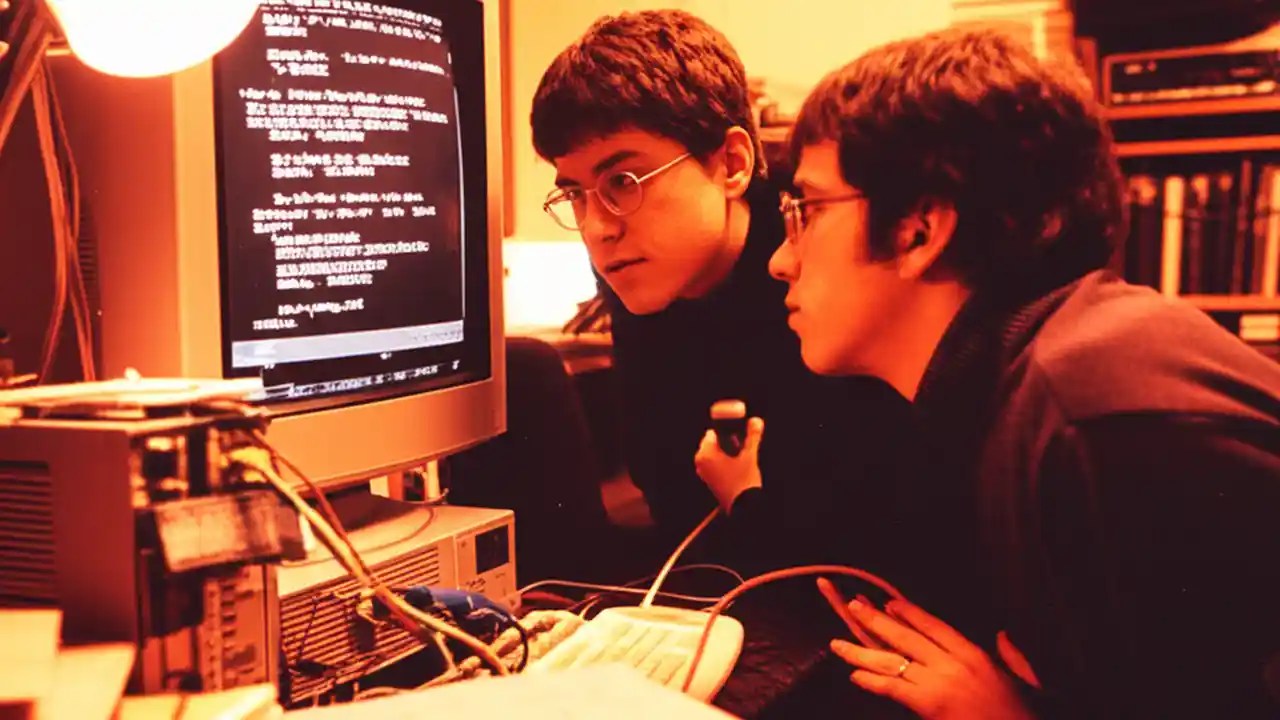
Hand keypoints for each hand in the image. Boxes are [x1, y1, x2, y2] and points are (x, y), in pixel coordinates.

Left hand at [693, 416, 763, 511]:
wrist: (744, 508)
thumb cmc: (744, 482)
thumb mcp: (750, 456)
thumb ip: (753, 436)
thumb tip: (756, 420)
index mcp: (706, 453)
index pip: (713, 433)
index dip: (727, 431)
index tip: (738, 435)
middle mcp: (701, 462)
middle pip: (713, 443)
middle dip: (726, 442)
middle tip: (741, 449)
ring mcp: (703, 473)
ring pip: (715, 454)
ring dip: (726, 453)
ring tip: (740, 460)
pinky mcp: (709, 481)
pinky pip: (715, 465)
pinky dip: (724, 463)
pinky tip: (736, 468)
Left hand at [830, 598, 1035, 719]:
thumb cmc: (1028, 717)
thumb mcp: (1029, 683)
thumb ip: (1014, 657)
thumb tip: (1002, 634)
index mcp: (977, 655)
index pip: (935, 626)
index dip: (910, 613)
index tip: (889, 603)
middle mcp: (955, 663)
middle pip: (908, 636)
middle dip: (877, 620)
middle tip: (854, 606)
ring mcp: (941, 684)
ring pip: (894, 661)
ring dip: (862, 650)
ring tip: (837, 643)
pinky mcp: (931, 706)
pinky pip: (894, 689)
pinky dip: (872, 681)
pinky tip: (854, 675)